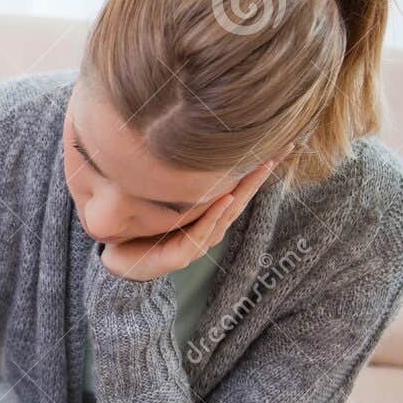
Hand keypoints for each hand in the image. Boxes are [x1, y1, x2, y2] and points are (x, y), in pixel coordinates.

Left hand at [98, 152, 283, 282]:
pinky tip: (225, 199)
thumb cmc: (142, 229)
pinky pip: (200, 232)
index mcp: (207, 215)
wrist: (120, 261)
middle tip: (282, 149)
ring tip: (263, 165)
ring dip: (245, 189)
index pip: (238, 187)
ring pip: (227, 213)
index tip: (279, 143)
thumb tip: (183, 141)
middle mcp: (208, 229)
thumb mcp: (161, 200)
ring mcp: (196, 243)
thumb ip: (175, 180)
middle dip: (262, 173)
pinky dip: (214, 215)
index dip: (258, 167)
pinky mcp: (179, 255)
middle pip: (241, 197)